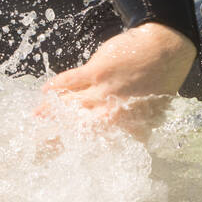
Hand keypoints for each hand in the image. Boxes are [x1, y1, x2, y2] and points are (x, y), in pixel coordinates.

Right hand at [33, 22, 196, 141]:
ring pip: (70, 105)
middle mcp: (114, 114)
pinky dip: (56, 86)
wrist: (166, 49)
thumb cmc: (163, 79)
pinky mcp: (97, 72)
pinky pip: (70, 81)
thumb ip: (136, 125)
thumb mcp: (154, 110)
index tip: (61, 152)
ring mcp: (104, 92)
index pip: (99, 143)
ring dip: (50, 111)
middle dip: (56, 135)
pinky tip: (46, 91)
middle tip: (38, 141)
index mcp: (129, 127)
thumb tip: (129, 139)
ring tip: (36, 117)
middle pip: (78, 128)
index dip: (79, 146)